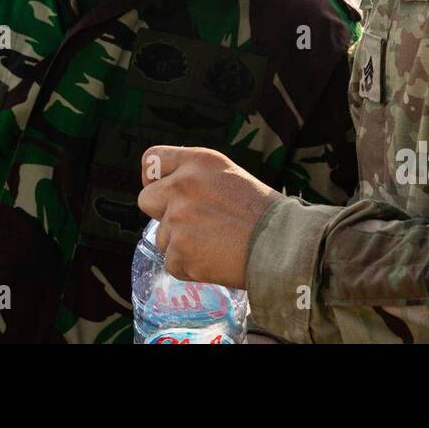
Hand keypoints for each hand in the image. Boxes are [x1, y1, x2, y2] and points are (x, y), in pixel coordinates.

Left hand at [136, 146, 281, 289]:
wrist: (282, 245)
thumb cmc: (263, 213)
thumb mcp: (229, 176)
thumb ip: (197, 179)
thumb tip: (169, 191)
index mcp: (198, 161)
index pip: (152, 159)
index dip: (153, 177)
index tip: (162, 190)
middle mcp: (183, 185)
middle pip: (146, 199)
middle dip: (163, 213)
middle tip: (191, 224)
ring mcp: (178, 219)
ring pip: (162, 237)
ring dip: (181, 245)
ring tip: (215, 245)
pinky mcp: (180, 251)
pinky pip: (173, 263)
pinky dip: (190, 267)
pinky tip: (215, 260)